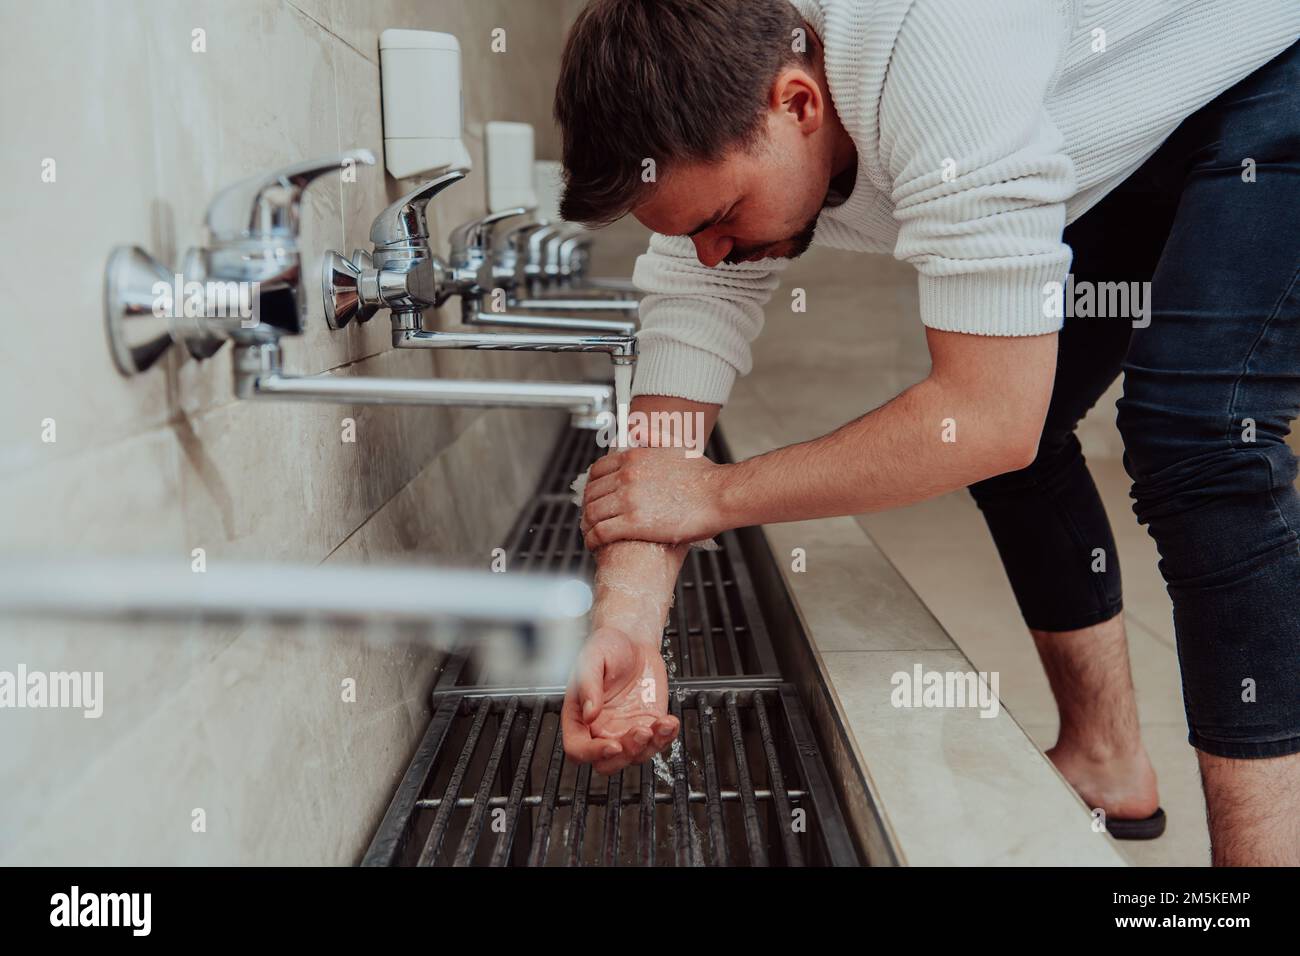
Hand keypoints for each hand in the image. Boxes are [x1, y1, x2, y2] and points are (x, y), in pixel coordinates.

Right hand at [561, 626, 679, 774]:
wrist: (632, 640)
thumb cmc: (607, 647)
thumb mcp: (592, 658)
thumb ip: (588, 686)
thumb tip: (589, 714)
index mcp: (579, 717)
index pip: (578, 748)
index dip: (593, 753)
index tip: (612, 745)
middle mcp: (600, 728)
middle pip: (607, 762)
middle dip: (626, 754)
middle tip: (640, 731)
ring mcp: (625, 730)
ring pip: (635, 756)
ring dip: (650, 745)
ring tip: (661, 723)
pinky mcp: (648, 724)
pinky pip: (657, 742)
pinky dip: (667, 737)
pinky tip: (670, 721)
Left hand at [581, 447, 729, 549]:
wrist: (719, 495)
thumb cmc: (703, 476)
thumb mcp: (675, 445)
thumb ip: (651, 435)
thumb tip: (634, 429)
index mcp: (634, 457)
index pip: (597, 471)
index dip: (591, 486)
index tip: (594, 496)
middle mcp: (626, 476)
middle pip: (591, 493)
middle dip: (587, 506)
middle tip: (590, 518)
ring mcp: (628, 500)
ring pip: (592, 513)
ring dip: (586, 525)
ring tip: (589, 534)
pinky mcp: (633, 524)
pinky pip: (600, 532)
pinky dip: (592, 540)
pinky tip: (594, 545)